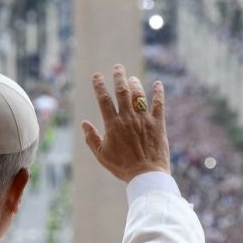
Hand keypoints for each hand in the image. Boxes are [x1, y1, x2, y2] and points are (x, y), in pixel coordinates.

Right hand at [80, 64, 171, 183]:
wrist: (146, 175)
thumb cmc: (122, 167)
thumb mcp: (102, 155)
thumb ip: (92, 138)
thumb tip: (83, 123)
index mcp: (113, 125)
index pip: (104, 100)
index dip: (99, 85)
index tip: (96, 76)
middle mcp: (128, 118)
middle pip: (122, 91)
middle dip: (119, 77)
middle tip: (117, 67)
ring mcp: (143, 119)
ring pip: (139, 95)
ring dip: (135, 83)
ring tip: (132, 78)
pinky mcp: (158, 123)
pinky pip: (159, 104)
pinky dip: (158, 92)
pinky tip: (157, 84)